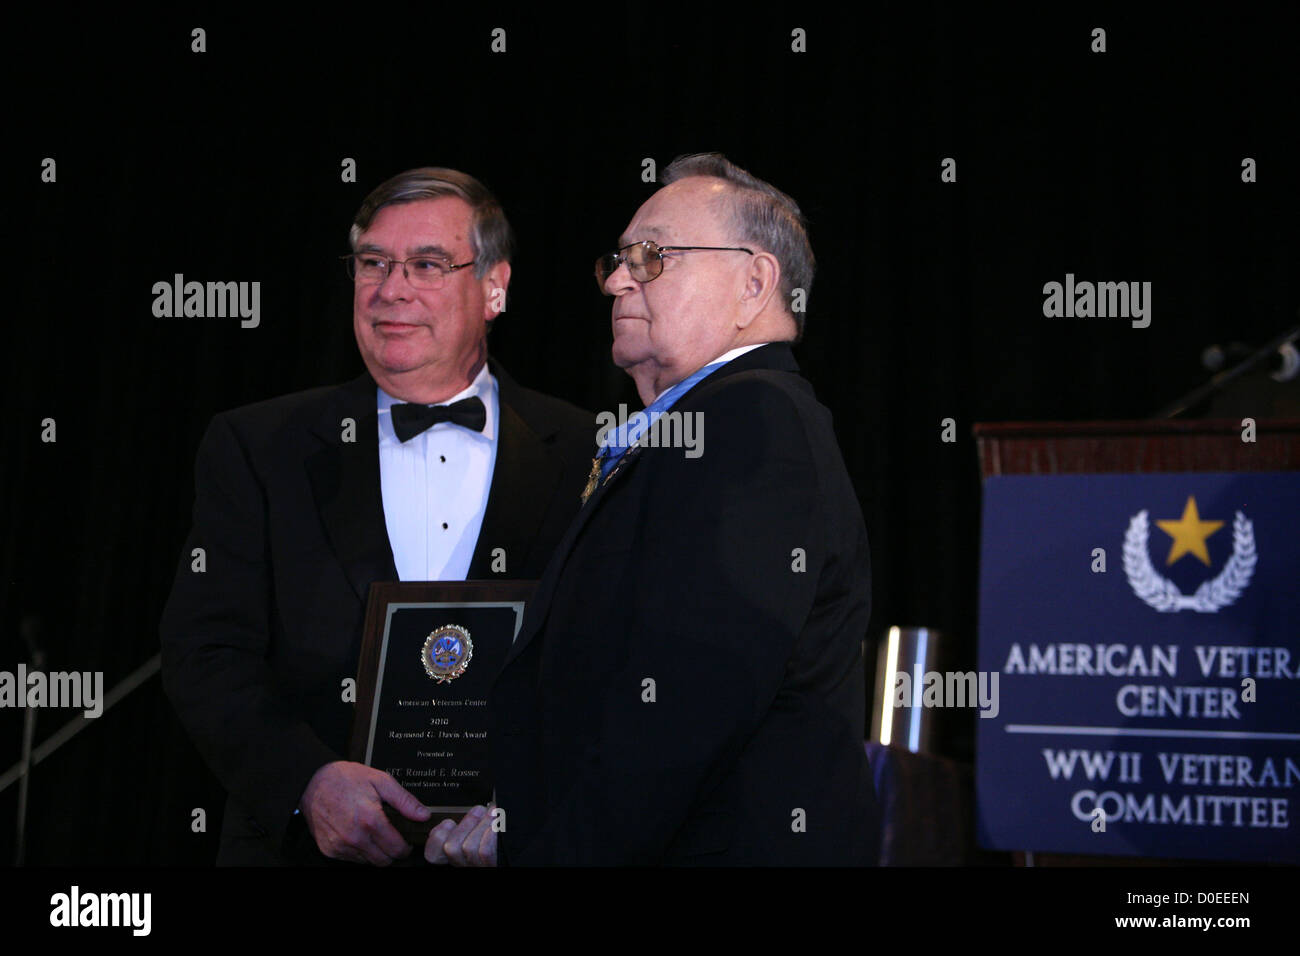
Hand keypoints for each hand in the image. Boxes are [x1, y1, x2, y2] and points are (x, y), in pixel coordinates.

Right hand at [299, 760, 431, 864]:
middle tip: (392, 838)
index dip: (406, 847)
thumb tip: (424, 815)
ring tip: (373, 833)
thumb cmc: (346, 779)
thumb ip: (404, 800)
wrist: (313, 782)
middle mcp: (355, 837)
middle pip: (384, 861)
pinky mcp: (329, 850)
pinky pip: (351, 859)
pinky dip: (359, 851)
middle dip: (392, 852)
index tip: (406, 841)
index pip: (397, 849)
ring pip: (368, 862)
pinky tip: (358, 834)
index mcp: (370, 820)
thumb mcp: (380, 780)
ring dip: (375, 852)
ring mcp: (340, 846)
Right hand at [424, 803, 497, 865]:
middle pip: (450, 848)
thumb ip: (471, 824)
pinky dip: (490, 835)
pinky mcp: (493, 867)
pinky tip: (498, 826)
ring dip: (481, 825)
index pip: (433, 853)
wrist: (524, 851)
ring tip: (493, 814)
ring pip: (468, 848)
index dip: (436, 837)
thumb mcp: (482, 830)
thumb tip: (471, 809)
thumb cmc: (502, 838)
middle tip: (479, 810)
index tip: (449, 822)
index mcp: (460, 856)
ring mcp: (479, 867)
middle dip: (465, 823)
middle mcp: (466, 865)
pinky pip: (485, 852)